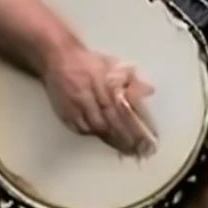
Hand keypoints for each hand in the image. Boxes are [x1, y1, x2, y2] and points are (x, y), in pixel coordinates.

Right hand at [42, 44, 156, 155]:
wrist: (57, 58)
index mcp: (103, 86)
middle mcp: (89, 99)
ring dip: (109, 139)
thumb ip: (131, 80)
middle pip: (108, 124)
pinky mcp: (64, 113)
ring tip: (122, 147)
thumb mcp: (111, 65)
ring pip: (94, 129)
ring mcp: (75, 108)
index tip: (142, 139)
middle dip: (122, 138)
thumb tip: (150, 90)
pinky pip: (79, 129)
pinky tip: (101, 137)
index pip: (120, 112)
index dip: (131, 128)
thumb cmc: (87, 61)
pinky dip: (91, 134)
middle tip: (135, 150)